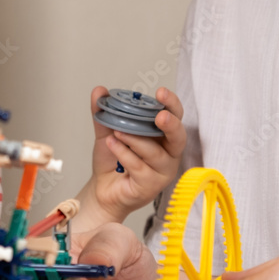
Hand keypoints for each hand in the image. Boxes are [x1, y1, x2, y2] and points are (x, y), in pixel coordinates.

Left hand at [76, 86, 184, 228]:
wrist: (102, 188)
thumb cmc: (112, 161)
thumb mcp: (107, 132)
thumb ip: (104, 113)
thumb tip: (99, 90)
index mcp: (163, 136)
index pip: (175, 116)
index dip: (171, 103)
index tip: (161, 92)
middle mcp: (168, 153)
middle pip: (179, 137)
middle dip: (170, 124)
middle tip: (159, 116)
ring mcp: (162, 171)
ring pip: (155, 153)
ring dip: (135, 140)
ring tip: (116, 132)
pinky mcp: (151, 186)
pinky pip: (140, 167)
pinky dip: (124, 154)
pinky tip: (112, 145)